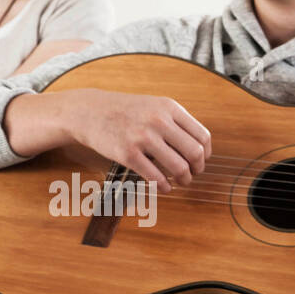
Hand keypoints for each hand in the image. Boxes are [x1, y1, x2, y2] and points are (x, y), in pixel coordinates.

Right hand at [64, 89, 211, 192]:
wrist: (89, 111)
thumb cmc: (123, 111)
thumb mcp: (153, 106)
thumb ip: (175, 122)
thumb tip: (199, 149)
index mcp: (168, 107)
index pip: (202, 136)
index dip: (205, 154)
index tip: (199, 161)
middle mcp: (158, 120)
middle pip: (194, 153)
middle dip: (197, 169)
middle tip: (192, 174)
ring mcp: (142, 137)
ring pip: (179, 167)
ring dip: (184, 180)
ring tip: (180, 182)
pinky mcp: (127, 153)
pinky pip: (155, 177)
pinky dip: (164, 187)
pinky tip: (163, 187)